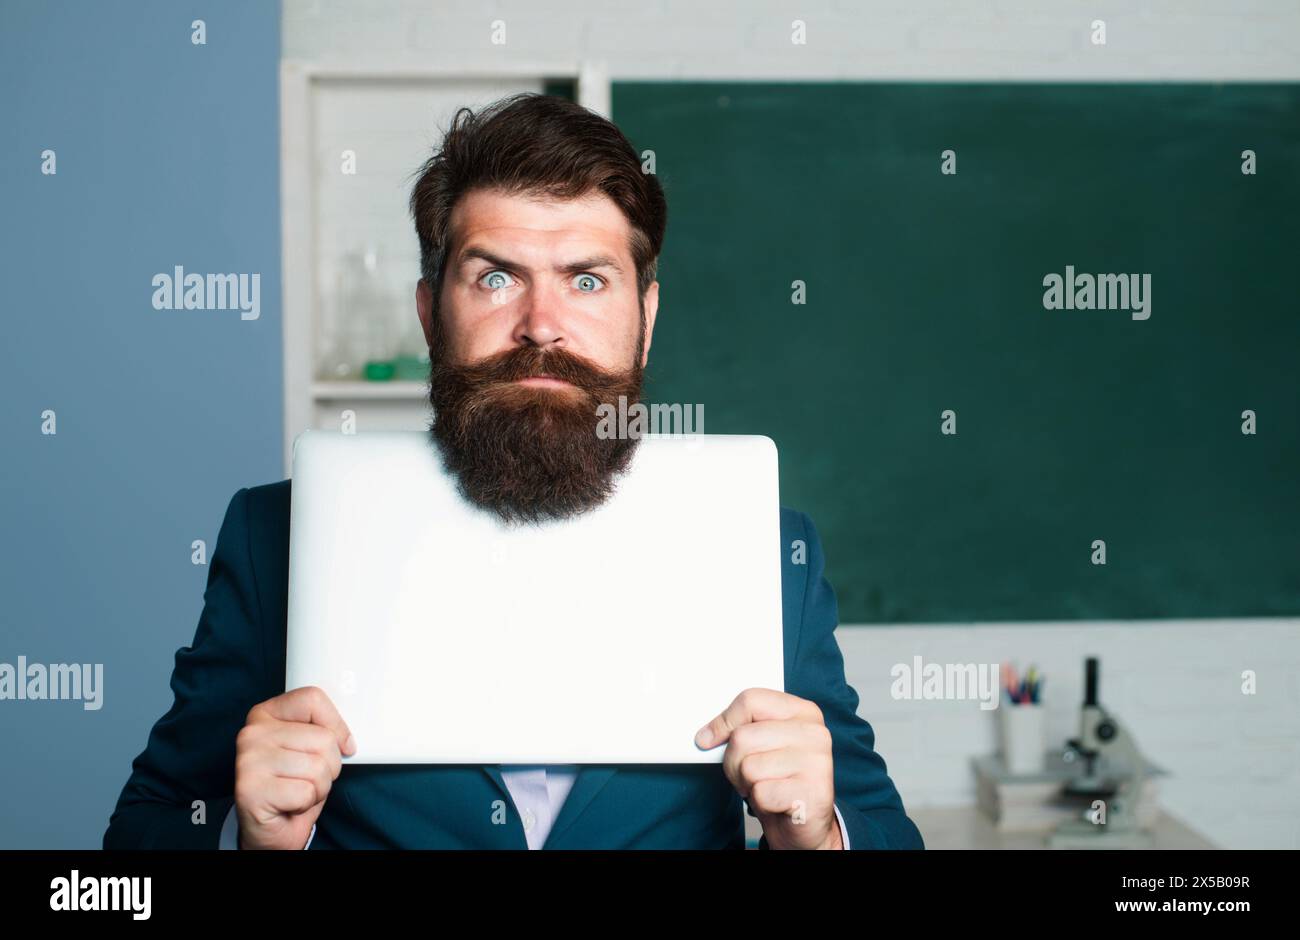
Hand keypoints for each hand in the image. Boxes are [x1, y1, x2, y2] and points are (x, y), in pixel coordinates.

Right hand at [234, 685, 354, 848]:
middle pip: (323, 738)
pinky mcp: (250, 789)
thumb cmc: (294, 785)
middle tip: (308, 779)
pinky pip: (305, 791)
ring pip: (318, 767)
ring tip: (298, 792)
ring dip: (319, 787)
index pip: (313, 699)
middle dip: (329, 766)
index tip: (342, 745)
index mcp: (267, 714)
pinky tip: (289, 805)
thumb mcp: (311, 750)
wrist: (272, 828)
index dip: (337, 724)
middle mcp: (252, 732)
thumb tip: (348, 740)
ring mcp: (248, 760)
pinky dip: (306, 803)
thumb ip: (323, 731)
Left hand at [695, 688, 840, 849]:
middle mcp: (815, 733)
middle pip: (742, 737)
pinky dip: (760, 802)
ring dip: (747, 784)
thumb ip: (740, 729)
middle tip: (748, 775)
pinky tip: (776, 803)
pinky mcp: (812, 793)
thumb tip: (705, 736)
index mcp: (803, 712)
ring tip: (765, 787)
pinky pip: (761, 792)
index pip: (751, 700)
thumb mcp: (761, 745)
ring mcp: (817, 762)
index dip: (724, 722)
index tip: (708, 739)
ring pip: (748, 766)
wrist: (806, 824)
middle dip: (733, 762)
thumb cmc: (779, 780)